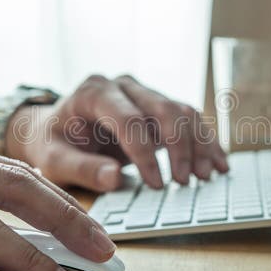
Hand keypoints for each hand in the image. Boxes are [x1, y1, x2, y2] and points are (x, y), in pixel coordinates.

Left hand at [7, 75, 228, 191]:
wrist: (54, 128)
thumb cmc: (53, 143)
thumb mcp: (54, 160)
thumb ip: (82, 168)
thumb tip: (115, 178)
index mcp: (94, 92)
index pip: (129, 119)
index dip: (146, 154)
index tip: (157, 185)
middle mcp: (123, 85)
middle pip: (164, 108)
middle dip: (180, 147)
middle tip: (186, 182)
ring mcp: (142, 93)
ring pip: (182, 111)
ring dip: (199, 144)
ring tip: (206, 176)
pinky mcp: (156, 106)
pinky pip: (188, 119)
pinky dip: (204, 141)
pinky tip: (217, 163)